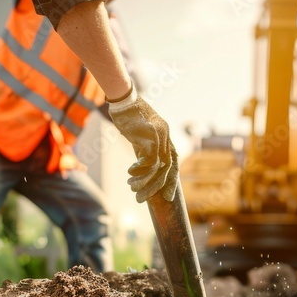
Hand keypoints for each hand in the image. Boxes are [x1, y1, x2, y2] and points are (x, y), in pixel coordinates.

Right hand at [108, 87, 178, 202]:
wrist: (123, 98)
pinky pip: (149, 161)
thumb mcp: (139, 131)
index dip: (171, 179)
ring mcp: (160, 136)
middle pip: (169, 167)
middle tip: (144, 198)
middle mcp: (166, 136)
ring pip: (158, 167)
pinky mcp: (151, 136)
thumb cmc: (127, 114)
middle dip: (159, 186)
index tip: (167, 195)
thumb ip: (144, 145)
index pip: (173, 160)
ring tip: (132, 188)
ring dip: (145, 181)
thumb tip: (142, 163)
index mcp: (165, 134)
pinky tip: (130, 173)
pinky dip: (139, 170)